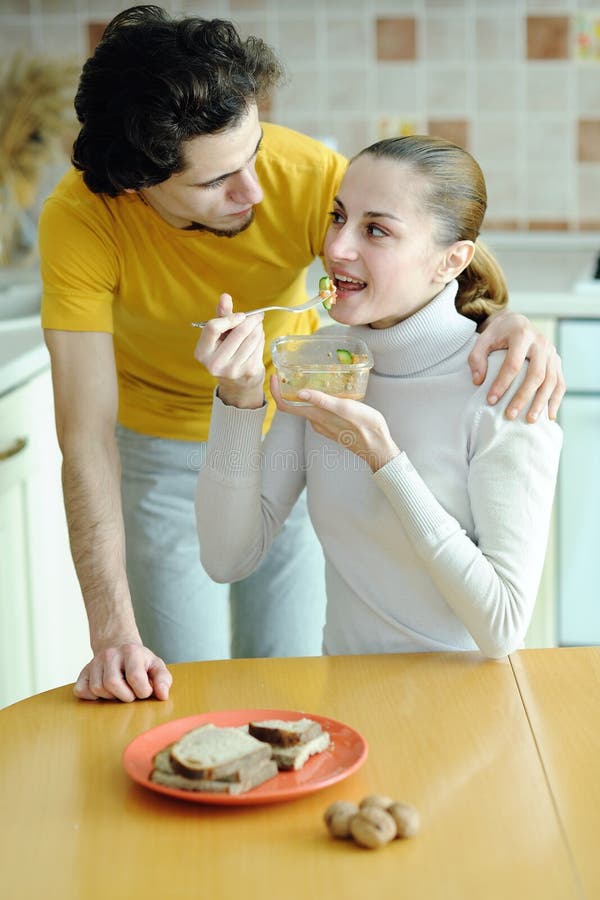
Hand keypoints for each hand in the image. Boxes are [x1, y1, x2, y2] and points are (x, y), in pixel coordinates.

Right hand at [73, 643, 172, 701]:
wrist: (119, 647)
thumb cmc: (140, 662)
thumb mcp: (156, 666)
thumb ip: (163, 679)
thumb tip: (162, 695)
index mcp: (131, 651)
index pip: (135, 677)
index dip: (143, 691)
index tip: (145, 690)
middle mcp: (110, 654)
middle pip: (112, 684)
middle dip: (125, 696)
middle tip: (131, 692)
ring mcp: (94, 662)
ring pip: (97, 688)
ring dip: (110, 696)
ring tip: (119, 690)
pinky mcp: (83, 672)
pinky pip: (81, 691)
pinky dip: (92, 697)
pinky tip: (104, 692)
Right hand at [194, 293, 264, 408]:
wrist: (237, 384)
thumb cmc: (226, 352)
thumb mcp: (219, 335)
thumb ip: (222, 316)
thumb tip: (225, 296)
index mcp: (202, 353)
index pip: (213, 327)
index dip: (229, 317)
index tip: (240, 315)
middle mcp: (214, 364)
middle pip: (238, 331)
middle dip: (251, 320)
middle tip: (258, 316)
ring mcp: (232, 370)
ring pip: (252, 338)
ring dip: (258, 329)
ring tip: (257, 327)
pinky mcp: (248, 372)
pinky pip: (259, 346)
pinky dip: (261, 339)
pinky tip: (258, 339)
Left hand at [271, 376, 399, 471]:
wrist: (378, 447)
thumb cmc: (365, 426)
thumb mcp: (345, 408)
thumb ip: (322, 401)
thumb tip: (300, 393)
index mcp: (316, 416)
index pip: (285, 406)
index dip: (276, 392)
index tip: (274, 377)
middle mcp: (316, 422)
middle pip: (295, 405)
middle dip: (291, 389)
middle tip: (293, 371)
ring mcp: (324, 425)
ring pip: (308, 408)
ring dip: (307, 393)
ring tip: (314, 377)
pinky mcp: (333, 426)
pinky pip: (320, 411)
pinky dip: (319, 400)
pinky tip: (331, 391)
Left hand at [468, 310, 564, 421]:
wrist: (517, 322)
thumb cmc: (498, 334)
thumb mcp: (483, 339)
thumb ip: (476, 358)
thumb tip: (478, 382)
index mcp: (522, 335)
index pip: (513, 364)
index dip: (502, 383)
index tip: (490, 400)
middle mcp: (541, 343)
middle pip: (536, 374)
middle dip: (523, 397)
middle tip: (510, 415)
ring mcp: (552, 353)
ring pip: (551, 381)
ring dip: (541, 402)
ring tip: (529, 420)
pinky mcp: (557, 361)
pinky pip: (560, 383)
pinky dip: (555, 400)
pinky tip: (548, 416)